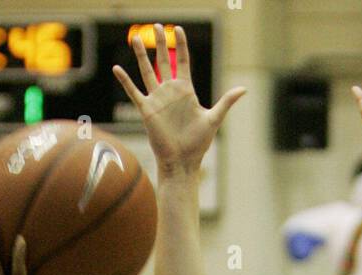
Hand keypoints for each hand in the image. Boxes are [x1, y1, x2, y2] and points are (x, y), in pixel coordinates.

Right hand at [114, 23, 244, 175]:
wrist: (182, 162)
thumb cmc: (198, 144)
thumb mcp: (214, 119)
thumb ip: (226, 102)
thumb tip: (244, 89)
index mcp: (186, 90)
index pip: (183, 61)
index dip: (181, 45)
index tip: (178, 29)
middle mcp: (170, 92)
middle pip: (164, 60)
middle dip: (161, 43)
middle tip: (157, 26)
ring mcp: (157, 99)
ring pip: (147, 71)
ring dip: (141, 55)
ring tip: (136, 37)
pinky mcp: (147, 110)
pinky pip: (134, 92)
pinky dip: (125, 81)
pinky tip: (117, 68)